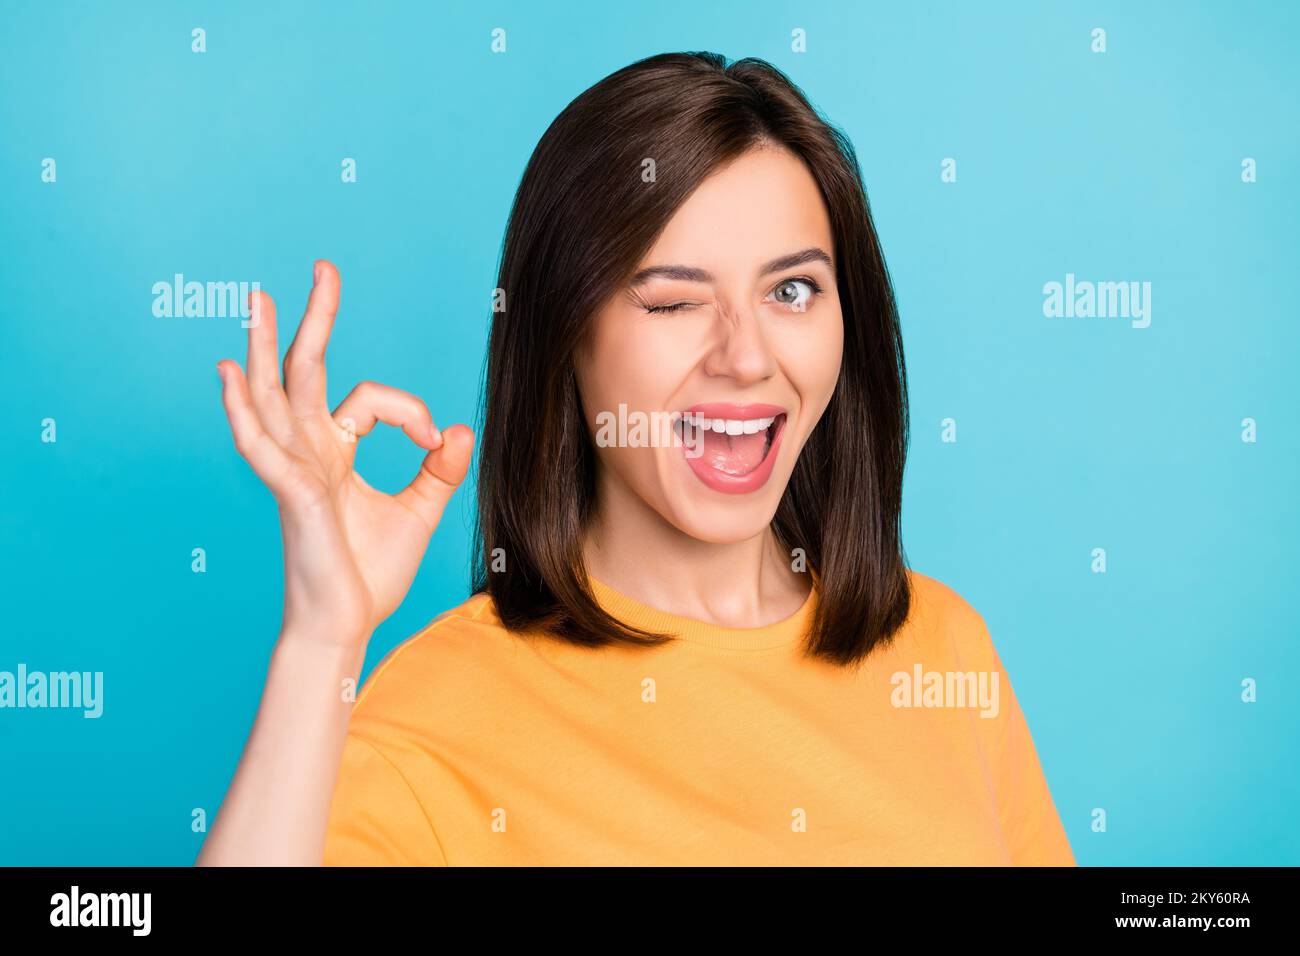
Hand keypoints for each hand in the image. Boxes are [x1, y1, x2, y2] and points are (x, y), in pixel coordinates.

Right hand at [216, 260, 473, 646]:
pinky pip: (262, 447)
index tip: (440, 442)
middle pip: (304, 371)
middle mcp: (308, 451)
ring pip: (274, 396)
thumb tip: (461, 430)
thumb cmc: (369, 573)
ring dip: (264, 346)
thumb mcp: (418, 512)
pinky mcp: (291, 495)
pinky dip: (244, 410)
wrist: (346, 624)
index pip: (370, 400)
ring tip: (257, 299)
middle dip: (313, 319)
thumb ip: (439, 470)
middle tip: (323, 269)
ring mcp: (293, 469)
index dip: (412, 412)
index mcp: (334, 452)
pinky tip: (231, 373)